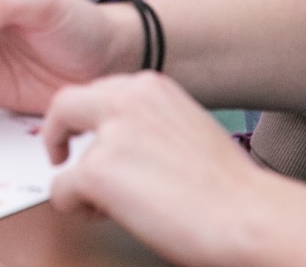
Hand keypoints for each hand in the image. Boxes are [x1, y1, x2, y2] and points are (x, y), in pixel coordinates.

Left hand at [43, 73, 270, 264]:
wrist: (247, 217)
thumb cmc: (229, 188)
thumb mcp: (186, 128)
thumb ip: (149, 124)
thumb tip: (121, 144)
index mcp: (150, 87)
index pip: (99, 92)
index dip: (89, 120)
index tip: (85, 136)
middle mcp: (127, 100)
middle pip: (65, 105)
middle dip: (58, 133)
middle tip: (60, 155)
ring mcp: (110, 134)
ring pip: (66, 157)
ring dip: (80, 183)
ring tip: (109, 205)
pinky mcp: (96, 172)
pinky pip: (61, 191)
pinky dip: (75, 208)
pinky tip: (103, 215)